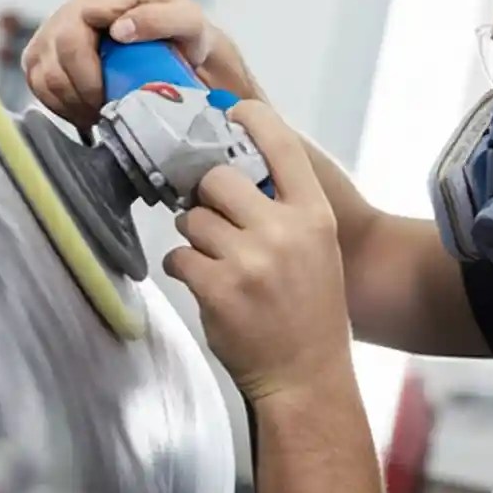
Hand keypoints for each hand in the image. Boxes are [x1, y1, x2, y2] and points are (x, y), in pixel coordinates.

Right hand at [21, 0, 259, 128]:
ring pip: (43, 65)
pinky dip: (55, 101)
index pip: (87, 14)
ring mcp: (63, 17)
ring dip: (68, 99)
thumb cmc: (185, 39)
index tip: (113, 89)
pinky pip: (35, 76)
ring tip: (95, 112)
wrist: (174, 51)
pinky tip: (80, 108)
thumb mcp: (190, 27)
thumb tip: (119, 28)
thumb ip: (161, 19)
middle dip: (83, 86)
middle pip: (61, 44)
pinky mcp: (47, 44)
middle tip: (104, 108)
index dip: (95, 60)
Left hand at [164, 101, 352, 402]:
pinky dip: (184, 268)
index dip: (248, 118)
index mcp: (313, 215)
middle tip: (217, 224)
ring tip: (219, 264)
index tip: (229, 115)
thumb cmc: (309, 309)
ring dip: (195, 239)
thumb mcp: (315, 247)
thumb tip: (231, 166)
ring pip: (191, 220)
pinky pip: (177, 256)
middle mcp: (283, 231)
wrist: (306, 376)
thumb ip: (283, 207)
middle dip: (207, 199)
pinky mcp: (217, 289)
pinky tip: (206, 285)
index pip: (279, 143)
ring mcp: (248, 260)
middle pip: (216, 179)